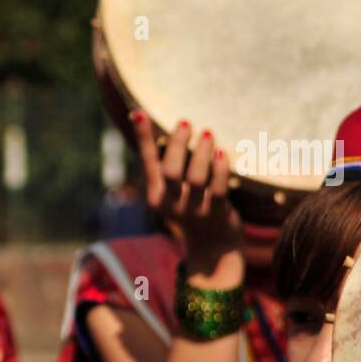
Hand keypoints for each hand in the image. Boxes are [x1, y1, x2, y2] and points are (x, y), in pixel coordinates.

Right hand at [130, 112, 241, 271]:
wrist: (212, 248)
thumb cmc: (191, 209)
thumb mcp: (174, 191)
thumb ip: (168, 165)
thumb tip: (163, 131)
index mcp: (156, 196)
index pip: (148, 163)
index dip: (143, 138)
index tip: (139, 113)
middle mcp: (171, 205)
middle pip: (171, 171)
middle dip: (177, 144)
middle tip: (185, 123)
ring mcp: (194, 211)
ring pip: (196, 178)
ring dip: (201, 153)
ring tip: (208, 134)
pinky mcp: (216, 214)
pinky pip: (218, 189)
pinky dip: (220, 169)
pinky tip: (221, 154)